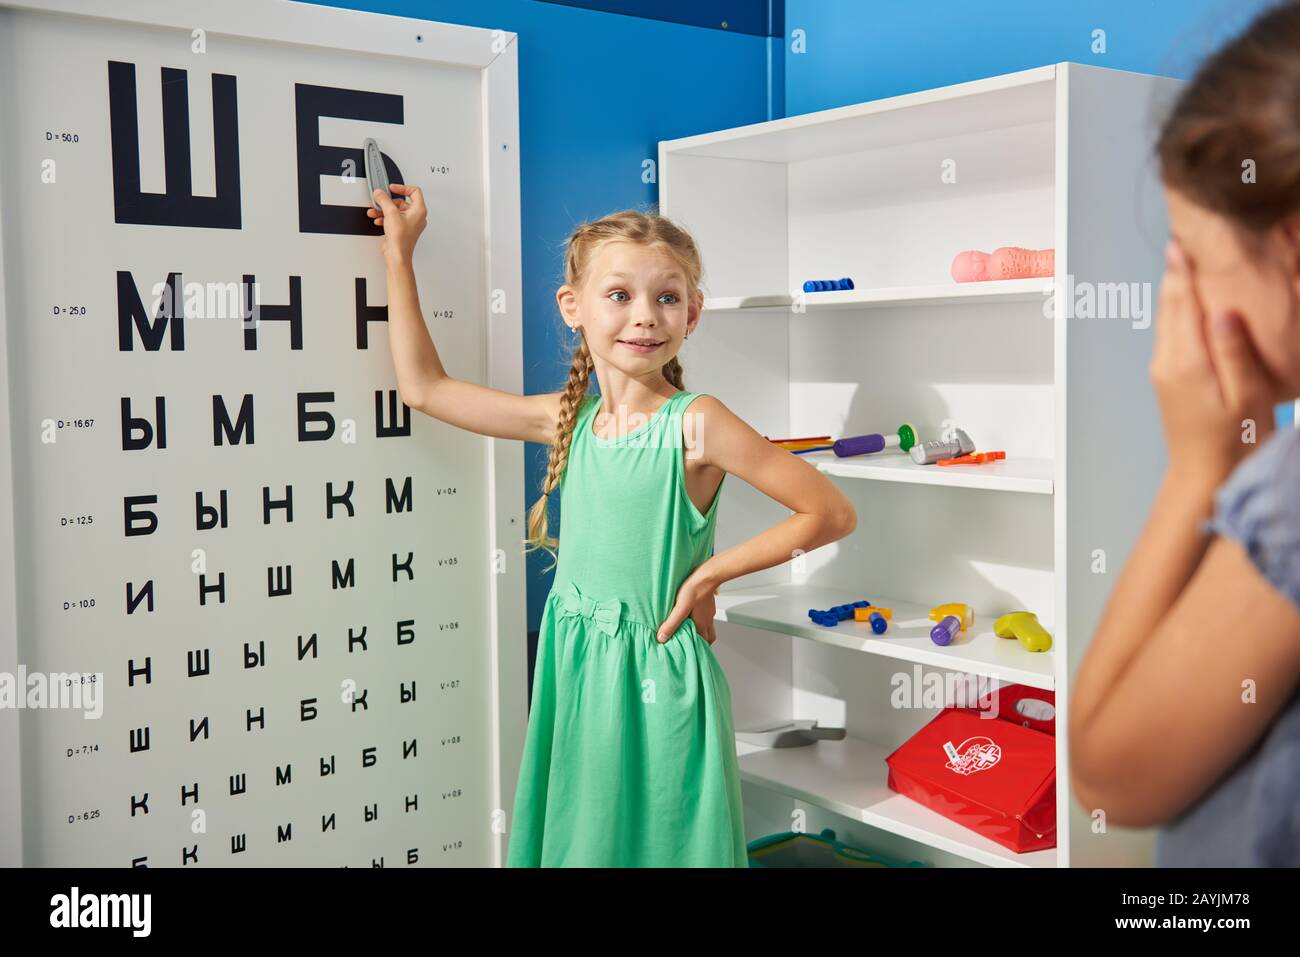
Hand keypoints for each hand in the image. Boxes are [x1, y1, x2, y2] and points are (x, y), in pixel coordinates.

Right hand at [368, 183, 426, 266]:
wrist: (397, 255)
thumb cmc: (401, 239)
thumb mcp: (391, 214)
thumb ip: (384, 200)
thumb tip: (380, 193)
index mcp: (419, 210)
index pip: (414, 191)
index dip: (402, 187)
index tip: (392, 188)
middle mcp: (416, 217)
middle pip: (402, 202)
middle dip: (388, 202)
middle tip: (380, 201)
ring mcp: (410, 224)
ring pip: (396, 211)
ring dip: (384, 210)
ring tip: (375, 211)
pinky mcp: (402, 229)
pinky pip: (393, 219)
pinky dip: (385, 217)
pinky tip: (378, 219)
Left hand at [656, 572, 718, 644]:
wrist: (706, 574)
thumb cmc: (694, 589)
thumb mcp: (680, 608)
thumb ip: (671, 624)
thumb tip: (662, 638)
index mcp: (702, 624)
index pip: (703, 643)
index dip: (697, 649)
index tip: (690, 652)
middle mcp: (707, 619)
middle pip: (709, 637)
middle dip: (702, 642)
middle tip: (693, 643)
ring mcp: (708, 611)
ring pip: (708, 626)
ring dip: (701, 630)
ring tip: (691, 630)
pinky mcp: (707, 603)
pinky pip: (706, 615)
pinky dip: (700, 619)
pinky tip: (692, 614)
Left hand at [1149, 239, 1277, 489]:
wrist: (1205, 475)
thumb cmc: (1236, 440)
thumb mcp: (1248, 396)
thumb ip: (1234, 352)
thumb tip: (1221, 311)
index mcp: (1187, 362)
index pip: (1183, 303)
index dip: (1185, 269)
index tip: (1185, 238)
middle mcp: (1167, 361)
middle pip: (1168, 304)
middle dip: (1176, 269)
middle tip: (1183, 233)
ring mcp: (1162, 368)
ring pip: (1166, 316)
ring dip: (1174, 285)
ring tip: (1185, 253)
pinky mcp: (1166, 375)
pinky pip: (1170, 330)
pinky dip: (1177, 306)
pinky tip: (1189, 294)